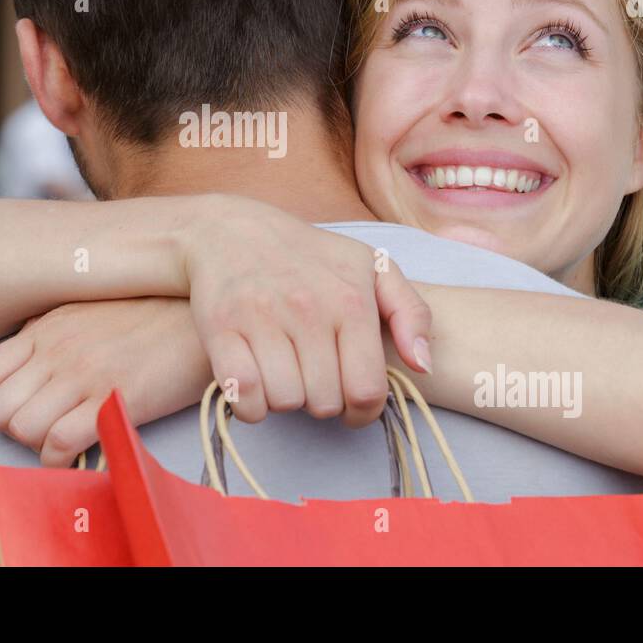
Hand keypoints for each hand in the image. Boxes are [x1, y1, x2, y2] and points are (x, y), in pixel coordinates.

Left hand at [0, 297, 210, 465]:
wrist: (200, 316)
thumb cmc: (149, 315)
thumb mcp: (87, 311)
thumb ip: (51, 335)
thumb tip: (25, 363)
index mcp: (45, 330)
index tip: (13, 412)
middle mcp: (55, 352)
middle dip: (12, 429)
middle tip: (40, 429)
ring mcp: (82, 375)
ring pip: (22, 429)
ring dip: (38, 444)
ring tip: (64, 438)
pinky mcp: (112, 400)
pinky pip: (59, 443)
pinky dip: (60, 458)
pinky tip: (79, 451)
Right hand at [182, 195, 432, 427]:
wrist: (233, 231)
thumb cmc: (310, 257)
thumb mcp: (372, 268)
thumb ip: (412, 313)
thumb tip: (422, 365)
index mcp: (350, 301)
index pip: (366, 391)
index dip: (362, 412)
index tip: (350, 405)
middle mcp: (308, 308)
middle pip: (325, 403)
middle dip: (321, 400)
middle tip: (311, 374)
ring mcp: (261, 318)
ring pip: (285, 402)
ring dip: (285, 399)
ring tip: (283, 371)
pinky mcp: (220, 328)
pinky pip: (244, 396)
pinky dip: (249, 403)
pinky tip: (254, 380)